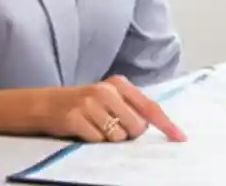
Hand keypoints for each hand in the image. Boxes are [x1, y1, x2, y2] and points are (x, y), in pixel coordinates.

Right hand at [41, 76, 185, 142]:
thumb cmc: (82, 103)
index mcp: (119, 84)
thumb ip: (131, 107)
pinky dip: (94, 141)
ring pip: (118, 137)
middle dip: (129, 134)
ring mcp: (90, 104)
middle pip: (136, 127)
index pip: (149, 106)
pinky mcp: (75, 118)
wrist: (45, 104)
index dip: (166, 124)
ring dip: (110, 139)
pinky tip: (84, 131)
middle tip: (112, 126)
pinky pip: (98, 141)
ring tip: (96, 127)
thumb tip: (152, 126)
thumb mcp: (108, 97)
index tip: (180, 137)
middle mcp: (106, 91)